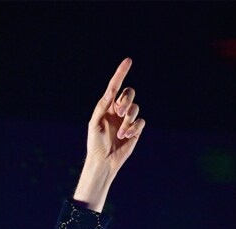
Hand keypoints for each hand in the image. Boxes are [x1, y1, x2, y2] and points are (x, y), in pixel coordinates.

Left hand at [74, 58, 145, 210]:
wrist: (103, 161)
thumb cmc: (95, 143)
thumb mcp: (94, 123)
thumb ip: (102, 106)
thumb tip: (111, 93)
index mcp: (107, 106)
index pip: (115, 86)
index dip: (121, 73)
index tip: (128, 61)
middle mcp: (118, 110)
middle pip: (129, 93)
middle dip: (126, 101)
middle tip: (119, 112)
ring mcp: (127, 120)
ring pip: (135, 108)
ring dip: (128, 119)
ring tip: (121, 133)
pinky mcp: (135, 130)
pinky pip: (140, 121)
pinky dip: (134, 128)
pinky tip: (127, 136)